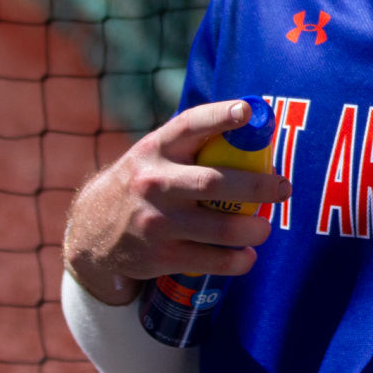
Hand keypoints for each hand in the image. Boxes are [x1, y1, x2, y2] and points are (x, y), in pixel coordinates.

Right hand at [62, 99, 290, 304]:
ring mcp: (156, 222)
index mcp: (157, 149)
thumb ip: (193, 143)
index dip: (220, 117)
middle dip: (258, 187)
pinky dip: (239, 261)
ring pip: (221, 229)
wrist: (90, 231)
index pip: (190, 125)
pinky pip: (212, 261)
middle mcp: (154, 183)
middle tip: (282, 188)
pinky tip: (247, 256)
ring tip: (263, 228)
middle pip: (216, 183)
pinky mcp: (160, 256)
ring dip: (254, 229)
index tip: (247, 112)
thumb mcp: (155, 155)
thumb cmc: (143, 183)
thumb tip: (255, 126)